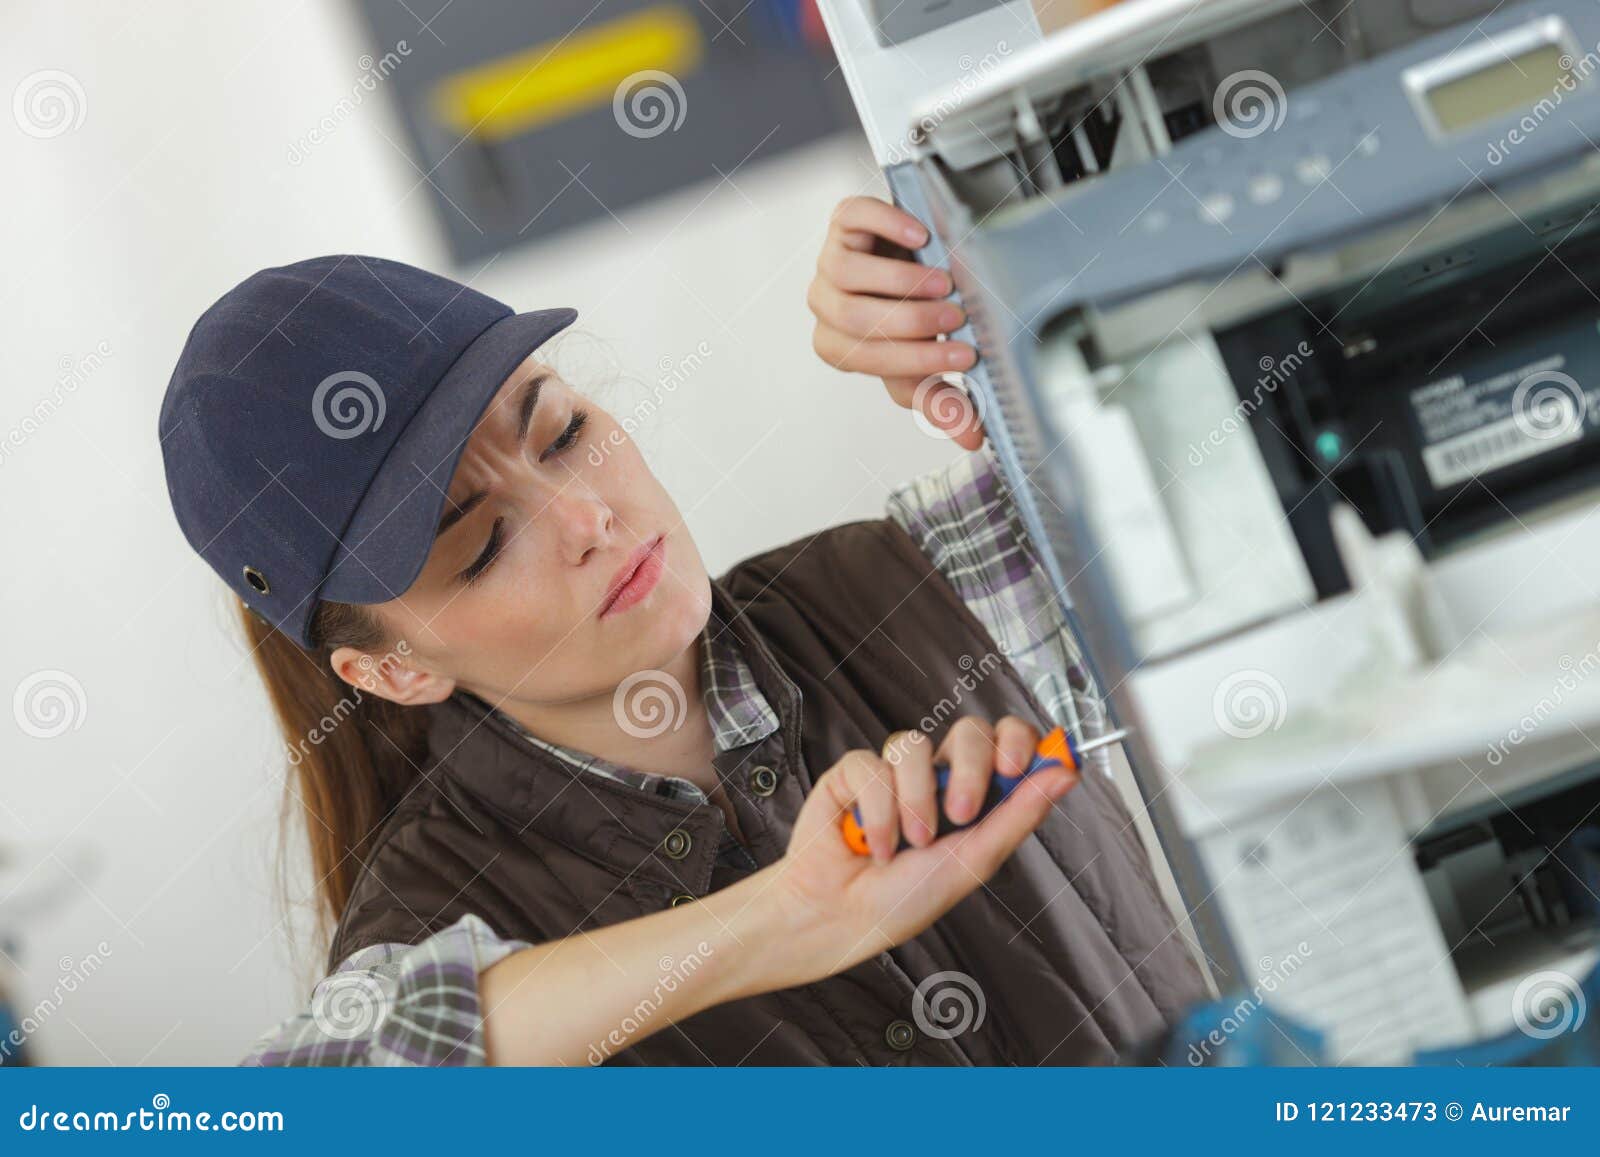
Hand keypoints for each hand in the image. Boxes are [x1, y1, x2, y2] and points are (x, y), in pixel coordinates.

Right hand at [762, 716, 1077, 989]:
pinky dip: (876, 811)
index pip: (1005, 741)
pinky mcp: (852, 774)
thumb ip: (1019, 814)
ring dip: (915, 802)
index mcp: (973, 795)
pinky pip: (870, 766)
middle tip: (961, 813)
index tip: (1015, 767)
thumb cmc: (904, 899)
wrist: (840, 918)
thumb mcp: (974, 861)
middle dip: (969, 769)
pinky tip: (874, 843)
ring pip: (913, 745)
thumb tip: (1068, 773)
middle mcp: (935, 777)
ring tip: (909, 844)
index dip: (1015, 740)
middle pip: (967, 731)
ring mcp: (893, 773)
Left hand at [808, 195, 983, 449]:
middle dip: (912, 323)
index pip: (868, 360)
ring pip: (848, 275)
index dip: (918, 361)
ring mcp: (830, 260)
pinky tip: (920, 237)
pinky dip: (886, 225)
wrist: (908, 259)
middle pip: (856, 320)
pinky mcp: (844, 222)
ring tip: (944, 285)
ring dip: (901, 282)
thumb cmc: (909, 314)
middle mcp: (826, 305)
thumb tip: (973, 437)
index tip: (965, 358)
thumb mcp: (921, 356)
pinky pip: (853, 219)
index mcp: (839, 346)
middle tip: (957, 319)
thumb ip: (941, 396)